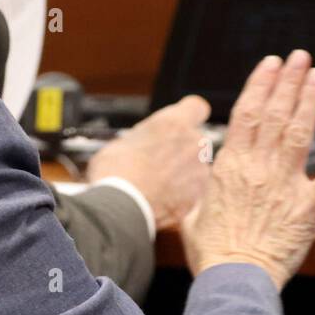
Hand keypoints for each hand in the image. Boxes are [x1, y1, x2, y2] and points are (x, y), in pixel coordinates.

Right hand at [87, 95, 211, 228]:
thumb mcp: (123, 141)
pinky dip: (183, 195)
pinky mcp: (197, 196)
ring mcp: (199, 171)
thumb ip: (144, 137)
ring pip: (197, 166)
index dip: (189, 115)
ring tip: (158, 183)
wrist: (120, 207)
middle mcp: (193, 143)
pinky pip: (194, 191)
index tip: (181, 123)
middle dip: (183, 148)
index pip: (197, 107)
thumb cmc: (115, 172)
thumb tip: (142, 142)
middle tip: (160, 160)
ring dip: (184, 172)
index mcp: (174, 123)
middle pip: (196, 139)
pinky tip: (163, 199)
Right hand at [179, 50, 314, 291]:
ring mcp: (286, 184)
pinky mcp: (308, 206)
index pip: (248, 113)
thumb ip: (204, 194)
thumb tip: (203, 189)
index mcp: (232, 165)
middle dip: (289, 81)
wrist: (234, 278)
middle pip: (276, 113)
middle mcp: (260, 167)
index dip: (261, 84)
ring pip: (300, 132)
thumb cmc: (213, 253)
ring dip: (310, 101)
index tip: (271, 64)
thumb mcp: (196, 213)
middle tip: (300, 57)